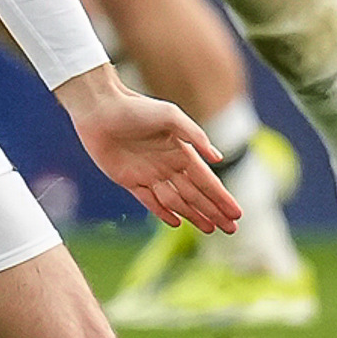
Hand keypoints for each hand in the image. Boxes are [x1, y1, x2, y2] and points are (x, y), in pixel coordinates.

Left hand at [59, 68, 240, 232]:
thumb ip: (194, 135)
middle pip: (195, 195)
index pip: (206, 181)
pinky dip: (163, 212)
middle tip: (231, 230)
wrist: (100, 108)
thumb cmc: (136, 107)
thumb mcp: (170, 116)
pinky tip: (177, 222)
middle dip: (214, 212)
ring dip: (194, 216)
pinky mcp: (128, 180)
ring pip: (177, 202)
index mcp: (180, 151)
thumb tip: (218, 158)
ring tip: (211, 230)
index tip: (237, 214)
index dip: (221, 198)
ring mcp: (148, 174)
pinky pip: (149, 202)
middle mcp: (167, 165)